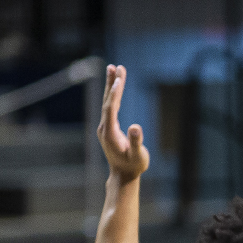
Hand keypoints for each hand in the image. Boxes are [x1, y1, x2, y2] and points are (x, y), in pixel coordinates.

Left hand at [98, 64, 148, 181]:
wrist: (123, 175)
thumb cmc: (134, 166)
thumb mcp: (139, 156)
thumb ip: (137, 142)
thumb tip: (135, 127)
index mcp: (110, 133)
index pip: (110, 108)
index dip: (114, 94)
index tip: (119, 80)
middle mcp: (104, 127)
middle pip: (107, 101)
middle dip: (112, 83)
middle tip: (116, 67)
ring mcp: (105, 127)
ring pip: (107, 102)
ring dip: (111, 85)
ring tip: (113, 68)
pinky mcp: (108, 127)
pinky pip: (110, 106)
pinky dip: (113, 94)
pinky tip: (116, 86)